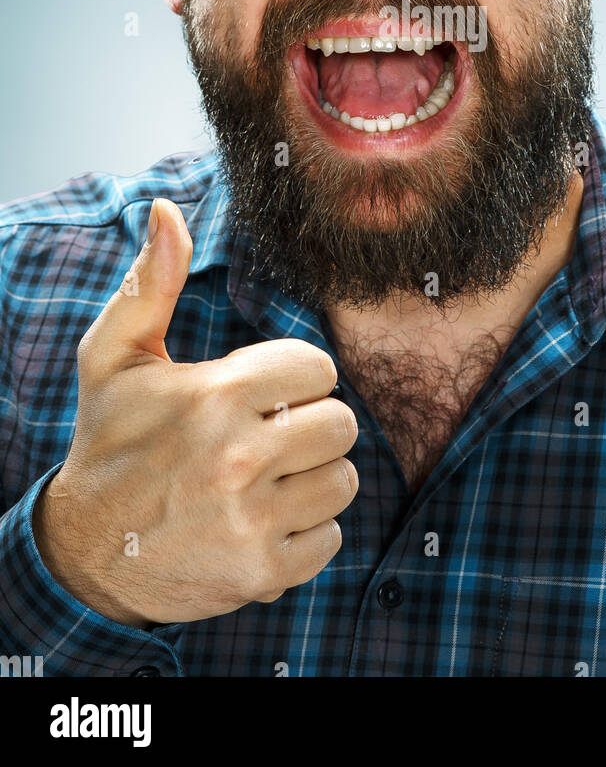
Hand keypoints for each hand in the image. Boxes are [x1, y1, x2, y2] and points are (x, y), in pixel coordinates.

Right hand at [33, 198, 357, 626]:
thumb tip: (166, 209)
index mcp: (215, 396)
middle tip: (271, 435)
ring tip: (268, 477)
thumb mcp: (115, 356)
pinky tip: (265, 519)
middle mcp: (237, 458)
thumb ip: (151, 281)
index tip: (267, 392)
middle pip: (341, 424)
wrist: (84, 552)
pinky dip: (306, 531)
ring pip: (344, 480)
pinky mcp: (261, 573)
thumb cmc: (109, 441)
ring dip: (313, 477)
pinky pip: (331, 538)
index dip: (297, 377)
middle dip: (311, 425)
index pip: (319, 368)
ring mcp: (250, 520)